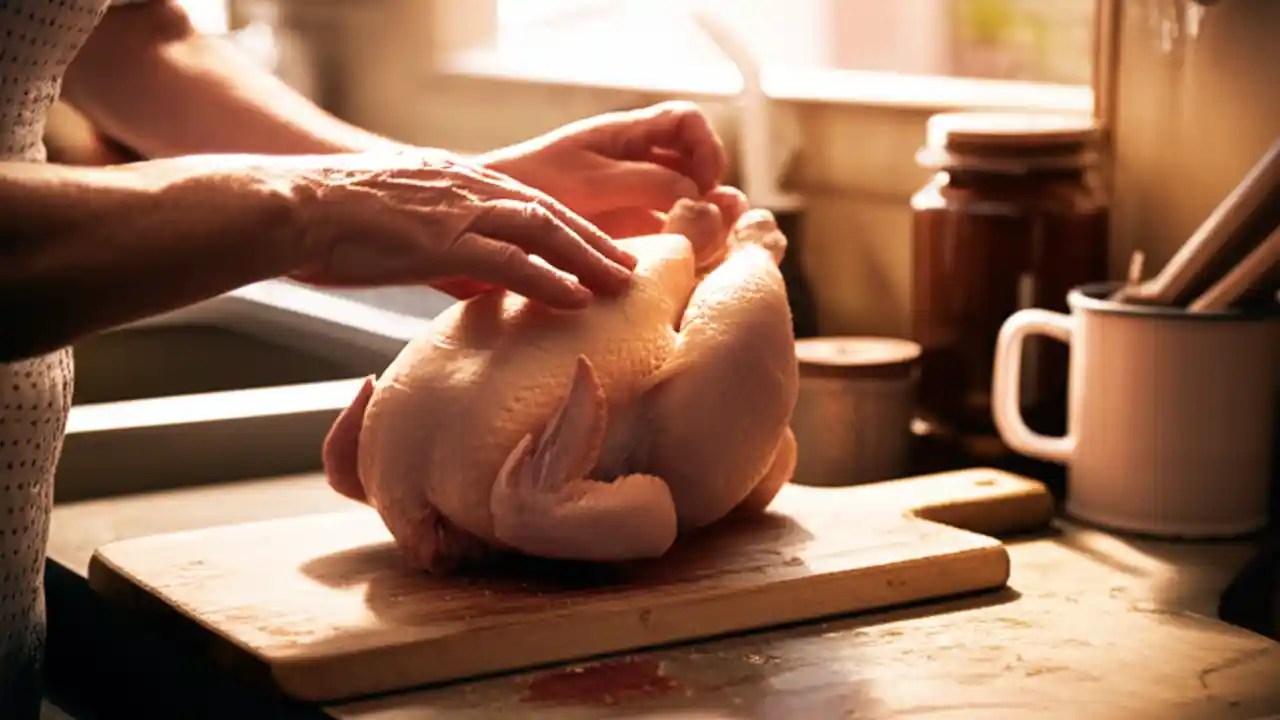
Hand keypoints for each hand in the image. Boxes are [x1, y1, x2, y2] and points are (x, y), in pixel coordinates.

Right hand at [287, 149, 636, 308]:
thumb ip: (443, 247)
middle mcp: (467, 188)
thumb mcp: (402, 224)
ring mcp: (456, 211)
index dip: (574, 227)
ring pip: (542, 230)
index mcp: (459, 181)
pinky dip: (548, 279)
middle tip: (633, 269)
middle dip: (596, 241)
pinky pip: (507, 261)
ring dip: (588, 258)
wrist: (292, 207)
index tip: (604, 251)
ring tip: (621, 285)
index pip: (531, 202)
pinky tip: (576, 299)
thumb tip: (469, 280)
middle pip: (549, 212)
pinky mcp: (439, 241)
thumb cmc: (336, 224)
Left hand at [478, 101, 731, 237]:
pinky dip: (688, 247)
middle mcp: (637, 165)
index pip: (686, 123)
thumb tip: (697, 194)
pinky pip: (670, 237)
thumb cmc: (530, 187)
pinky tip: (694, 264)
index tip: (703, 182)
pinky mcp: (628, 236)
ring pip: (690, 205)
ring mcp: (634, 201)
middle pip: (698, 166)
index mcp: (626, 136)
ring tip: (716, 244)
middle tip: (721, 219)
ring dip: (709, 222)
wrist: (488, 220)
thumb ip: (645, 182)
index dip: (705, 147)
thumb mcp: (590, 179)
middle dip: (716, 190)